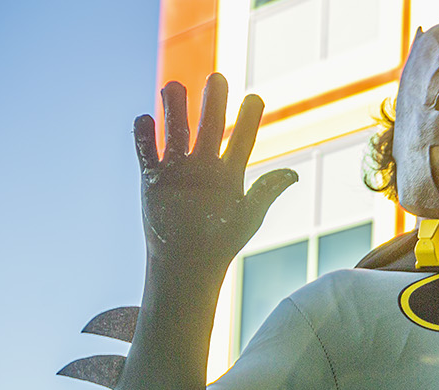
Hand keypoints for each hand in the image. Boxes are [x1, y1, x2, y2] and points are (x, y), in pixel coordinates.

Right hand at [134, 74, 295, 271]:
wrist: (187, 262)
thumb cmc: (222, 241)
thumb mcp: (248, 214)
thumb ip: (267, 190)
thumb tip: (294, 173)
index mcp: (230, 173)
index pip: (243, 140)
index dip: (249, 119)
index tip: (255, 98)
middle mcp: (204, 165)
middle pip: (209, 127)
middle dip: (213, 104)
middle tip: (217, 78)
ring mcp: (178, 169)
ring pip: (176, 132)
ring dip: (174, 110)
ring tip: (173, 86)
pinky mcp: (153, 178)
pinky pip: (146, 152)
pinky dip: (144, 136)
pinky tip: (146, 119)